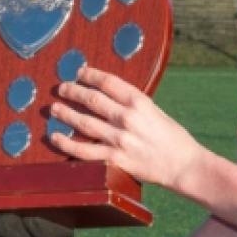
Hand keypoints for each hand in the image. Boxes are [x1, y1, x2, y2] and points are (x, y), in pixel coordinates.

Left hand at [48, 66, 204, 191]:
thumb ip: (132, 104)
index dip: (90, 75)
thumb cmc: (172, 137)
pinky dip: (67, 144)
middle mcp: (127, 117)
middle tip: (62, 88)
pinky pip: (84, 151)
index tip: (79, 72)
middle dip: (73, 91)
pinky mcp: (115, 158)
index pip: (108, 82)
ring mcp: (119, 138)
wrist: (183, 164)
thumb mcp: (154, 111)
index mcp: (139, 101)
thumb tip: (109, 95)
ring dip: (66, 114)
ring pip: (84, 123)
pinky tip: (55, 137)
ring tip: (53, 108)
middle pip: (92, 100)